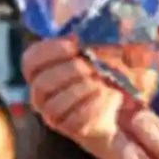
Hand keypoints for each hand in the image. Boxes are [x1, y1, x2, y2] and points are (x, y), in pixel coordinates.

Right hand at [22, 37, 124, 158]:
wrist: (128, 108)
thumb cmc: (113, 75)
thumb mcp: (108, 52)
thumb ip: (99, 40)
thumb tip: (97, 30)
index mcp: (43, 70)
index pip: (31, 60)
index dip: (48, 51)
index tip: (74, 46)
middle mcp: (41, 93)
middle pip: (42, 83)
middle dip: (70, 71)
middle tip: (92, 67)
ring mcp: (52, 113)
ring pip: (54, 104)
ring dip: (82, 90)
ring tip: (103, 83)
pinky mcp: (69, 129)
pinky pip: (75, 120)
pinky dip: (95, 106)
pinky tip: (110, 96)